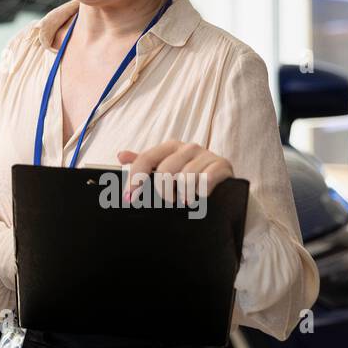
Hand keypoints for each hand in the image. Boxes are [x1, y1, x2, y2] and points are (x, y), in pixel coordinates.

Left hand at [116, 140, 231, 205]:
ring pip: (185, 178)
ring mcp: (206, 155)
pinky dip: (200, 194)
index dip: (135, 178)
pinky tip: (200, 197)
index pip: (146, 159)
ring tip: (186, 199)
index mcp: (171, 147)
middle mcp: (188, 147)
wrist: (227, 184)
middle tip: (170, 200)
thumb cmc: (192, 177)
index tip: (129, 198)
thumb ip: (145, 163)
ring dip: (183, 194)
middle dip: (163, 192)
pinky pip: (205, 182)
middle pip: (164, 171)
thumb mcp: (168, 168)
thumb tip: (121, 155)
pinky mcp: (222, 165)